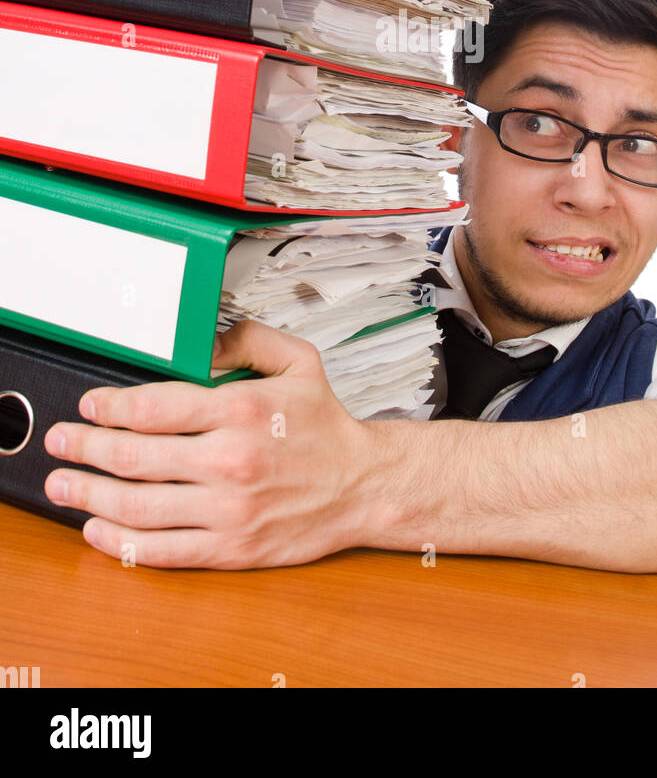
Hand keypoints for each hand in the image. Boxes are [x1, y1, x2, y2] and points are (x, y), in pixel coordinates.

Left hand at [42, 321, 376, 568]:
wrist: (362, 485)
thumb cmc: (326, 426)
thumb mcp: (297, 361)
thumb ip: (247, 339)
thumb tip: (202, 339)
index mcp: (243, 411)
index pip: (157, 408)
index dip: (111, 407)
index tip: (90, 405)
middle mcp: (231, 462)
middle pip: (137, 457)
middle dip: (86, 448)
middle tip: (61, 443)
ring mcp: (229, 510)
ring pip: (140, 507)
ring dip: (90, 495)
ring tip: (63, 485)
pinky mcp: (231, 548)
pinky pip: (162, 550)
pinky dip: (121, 542)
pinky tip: (98, 529)